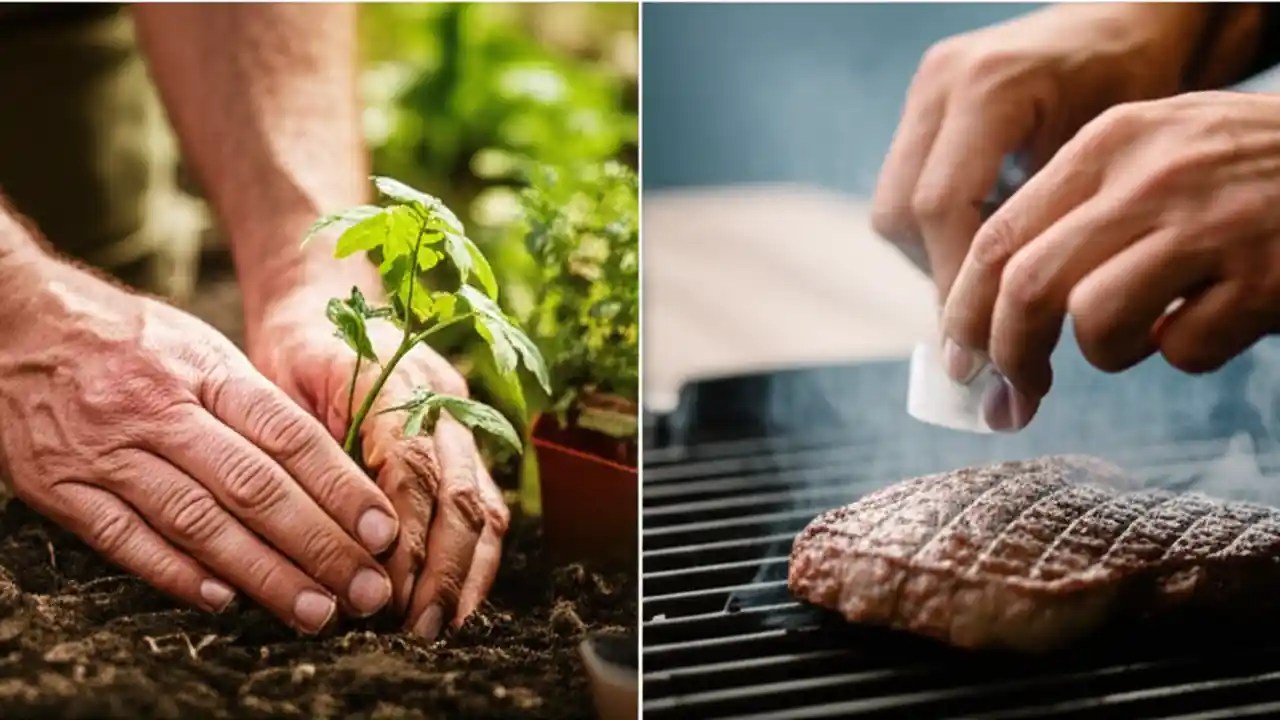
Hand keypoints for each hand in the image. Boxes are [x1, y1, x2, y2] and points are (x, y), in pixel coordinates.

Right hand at [0, 257, 397, 632]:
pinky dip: (176, 573)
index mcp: (207, 371)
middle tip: (365, 589)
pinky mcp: (63, 487)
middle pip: (253, 487)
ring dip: (263, 573)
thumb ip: (258, 406)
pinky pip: (125, 539)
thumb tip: (333, 469)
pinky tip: (225, 599)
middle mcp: (161, 411)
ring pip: (198, 522)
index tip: (383, 532)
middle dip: (318, 545)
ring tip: (314, 609)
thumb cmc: (133, 340)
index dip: (340, 488)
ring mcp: (108, 452)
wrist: (18, 323)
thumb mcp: (203, 349)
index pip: (289, 436)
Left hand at [248, 284, 508, 639]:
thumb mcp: (279, 389)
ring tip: (439, 626)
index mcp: (391, 375)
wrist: (323, 299)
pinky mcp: (467, 439)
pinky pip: (485, 504)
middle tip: (414, 627)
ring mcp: (461, 418)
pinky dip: (475, 558)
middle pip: (458, 493)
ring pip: (482, 503)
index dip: (404, 533)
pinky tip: (456, 601)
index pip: (411, 464)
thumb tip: (322, 544)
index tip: (385, 591)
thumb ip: (309, 454)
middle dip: (440, 569)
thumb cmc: (290, 351)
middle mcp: (441, 398)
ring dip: (465, 572)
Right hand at [871, 3, 1209, 299]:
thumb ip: (1045, 228)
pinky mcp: (923, 103)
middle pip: (899, 213)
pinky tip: (984, 242)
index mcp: (991, 86)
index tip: (977, 345)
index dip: (952, 283)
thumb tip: (1005, 322)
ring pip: (893, 208)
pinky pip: (907, 187)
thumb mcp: (1104, 157)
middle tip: (981, 325)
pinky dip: (938, 230)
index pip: (940, 206)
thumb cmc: (1140, 79)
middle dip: (936, 277)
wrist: (1132, 18)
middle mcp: (942, 83)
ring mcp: (925, 89)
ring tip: (990, 281)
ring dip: (932, 257)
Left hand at [942, 91, 1279, 429]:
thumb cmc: (1239, 170)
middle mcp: (1151, 177)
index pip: (998, 237)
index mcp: (1108, 144)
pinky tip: (1218, 317)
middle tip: (1015, 394)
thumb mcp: (1152, 152)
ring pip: (1095, 324)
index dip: (964, 311)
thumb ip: (1074, 211)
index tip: (959, 362)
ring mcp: (1211, 225)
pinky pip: (1183, 350)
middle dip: (1009, 355)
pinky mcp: (1266, 277)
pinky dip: (1187, 352)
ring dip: (1108, 352)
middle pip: (1028, 287)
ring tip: (1148, 329)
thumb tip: (987, 309)